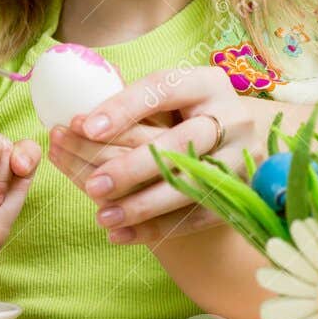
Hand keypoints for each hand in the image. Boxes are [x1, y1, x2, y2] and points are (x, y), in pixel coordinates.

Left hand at [54, 66, 271, 245]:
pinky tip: (121, 235)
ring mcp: (241, 158)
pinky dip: (157, 228)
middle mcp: (232, 118)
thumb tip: (76, 113)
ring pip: (191, 185)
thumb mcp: (165, 99)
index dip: (122, 108)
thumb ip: (127, 101)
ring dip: (142, 205)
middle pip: (181, 143)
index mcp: (207, 83)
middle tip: (92, 185)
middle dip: (133, 166)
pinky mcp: (241, 194)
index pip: (162, 89)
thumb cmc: (184, 115)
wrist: (233, 143)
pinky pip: (198, 218)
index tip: (83, 127)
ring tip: (102, 217)